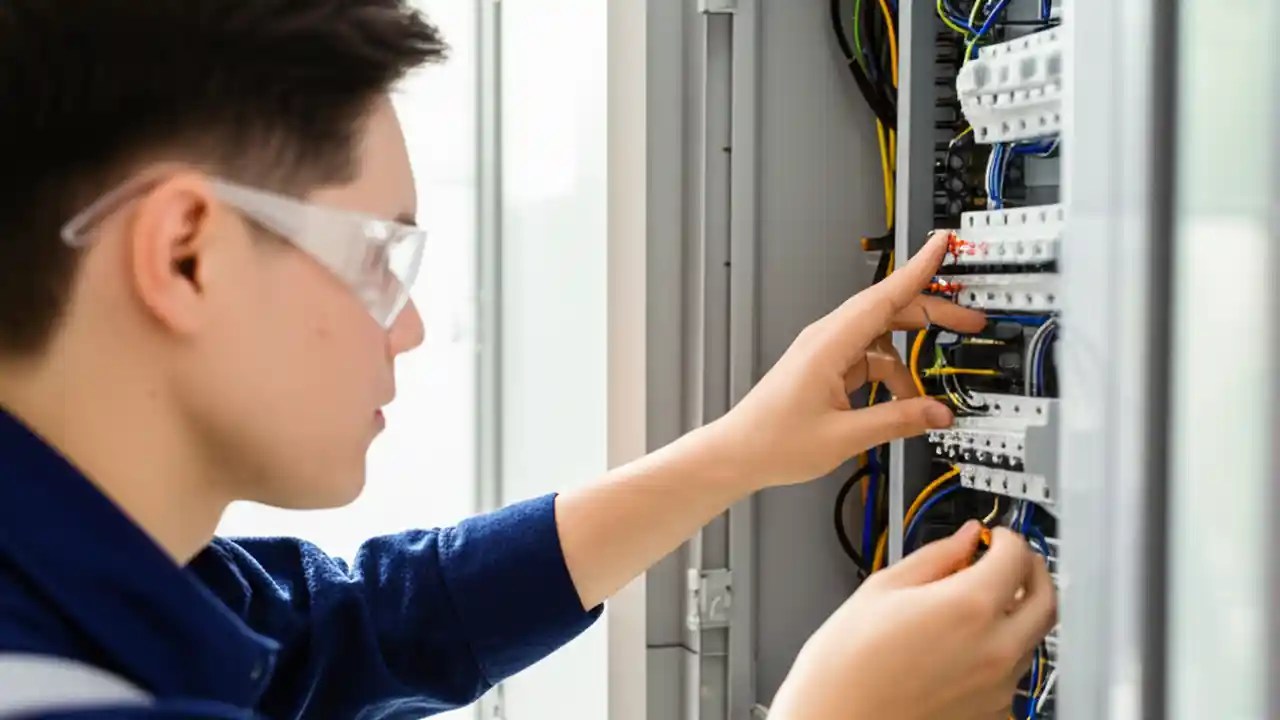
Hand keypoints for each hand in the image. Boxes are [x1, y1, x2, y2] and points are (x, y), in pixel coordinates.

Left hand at [709, 232, 984, 488]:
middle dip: (932, 315)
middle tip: (971, 320)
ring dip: (909, 361)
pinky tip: (901, 405)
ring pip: (880, 341)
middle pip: (889, 312)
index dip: (918, 268)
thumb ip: (898, 421)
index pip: (883, 295)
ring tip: (931, 394)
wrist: (738, 453)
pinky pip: (868, 361)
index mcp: (829, 344)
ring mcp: (825, 352)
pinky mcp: (825, 369)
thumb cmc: (774, 441)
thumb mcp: (846, 436)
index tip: (942, 245)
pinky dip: (889, 377)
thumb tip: (938, 413)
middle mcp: (827, 339)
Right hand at [770, 523, 1057, 719]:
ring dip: (1015, 615)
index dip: (1003, 538)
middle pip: (1046, 598)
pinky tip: (964, 651)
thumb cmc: (847, 662)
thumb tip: (963, 539)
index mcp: (970, 605)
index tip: (991, 537)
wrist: (836, 717)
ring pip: (1031, 638)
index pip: (1016, 555)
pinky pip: (1011, 676)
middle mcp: (996, 647)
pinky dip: (998, 656)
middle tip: (1009, 561)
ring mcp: (1000, 686)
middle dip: (1032, 571)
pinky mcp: (994, 713)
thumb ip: (936, 556)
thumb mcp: (884, 588)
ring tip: (975, 610)